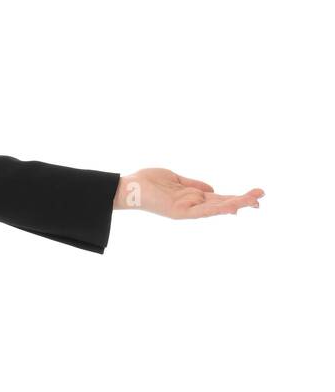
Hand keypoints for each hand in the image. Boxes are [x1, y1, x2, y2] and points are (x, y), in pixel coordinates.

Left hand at [112, 168, 262, 217]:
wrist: (129, 187)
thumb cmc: (148, 182)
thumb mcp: (175, 179)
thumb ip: (193, 184)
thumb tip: (212, 189)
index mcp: (193, 196)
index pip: (219, 198)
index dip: (235, 197)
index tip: (254, 196)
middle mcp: (193, 205)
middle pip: (222, 203)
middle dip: (242, 201)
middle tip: (262, 196)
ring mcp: (187, 209)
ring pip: (216, 208)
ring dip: (235, 204)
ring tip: (254, 201)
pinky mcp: (180, 212)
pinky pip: (202, 211)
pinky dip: (217, 209)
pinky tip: (232, 207)